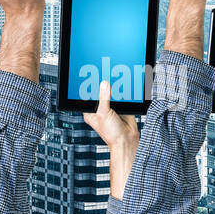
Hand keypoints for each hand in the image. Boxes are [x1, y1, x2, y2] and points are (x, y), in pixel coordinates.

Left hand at [82, 80, 138, 198]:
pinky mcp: (120, 107)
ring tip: (112, 75)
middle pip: (98, 93)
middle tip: (102, 72)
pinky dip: (122, 91)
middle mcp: (99, 108)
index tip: (88, 75)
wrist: (128, 140)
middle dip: (100, 84)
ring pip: (109, 93)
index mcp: (90, 111)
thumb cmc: (111, 134)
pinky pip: (120, 96)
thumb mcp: (104, 113)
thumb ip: (103, 98)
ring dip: (112, 87)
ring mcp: (110, 107)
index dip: (86, 86)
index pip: (86, 96)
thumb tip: (103, 84)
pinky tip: (122, 84)